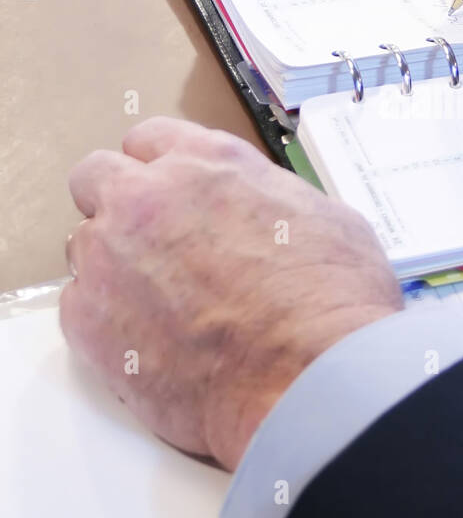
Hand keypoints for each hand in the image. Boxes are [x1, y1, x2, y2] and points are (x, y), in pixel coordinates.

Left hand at [60, 118, 402, 470]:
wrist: (308, 378)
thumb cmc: (330, 304)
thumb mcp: (324, 217)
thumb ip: (271, 202)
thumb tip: (265, 217)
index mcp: (207, 164)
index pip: (149, 139)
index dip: (158, 169)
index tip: (167, 195)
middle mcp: (147, 198)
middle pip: (95, 177)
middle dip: (116, 204)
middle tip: (149, 243)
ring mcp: (109, 257)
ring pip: (82, 245)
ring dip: (110, 266)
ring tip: (158, 308)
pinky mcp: (88, 320)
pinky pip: (76, 307)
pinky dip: (105, 323)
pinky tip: (150, 344)